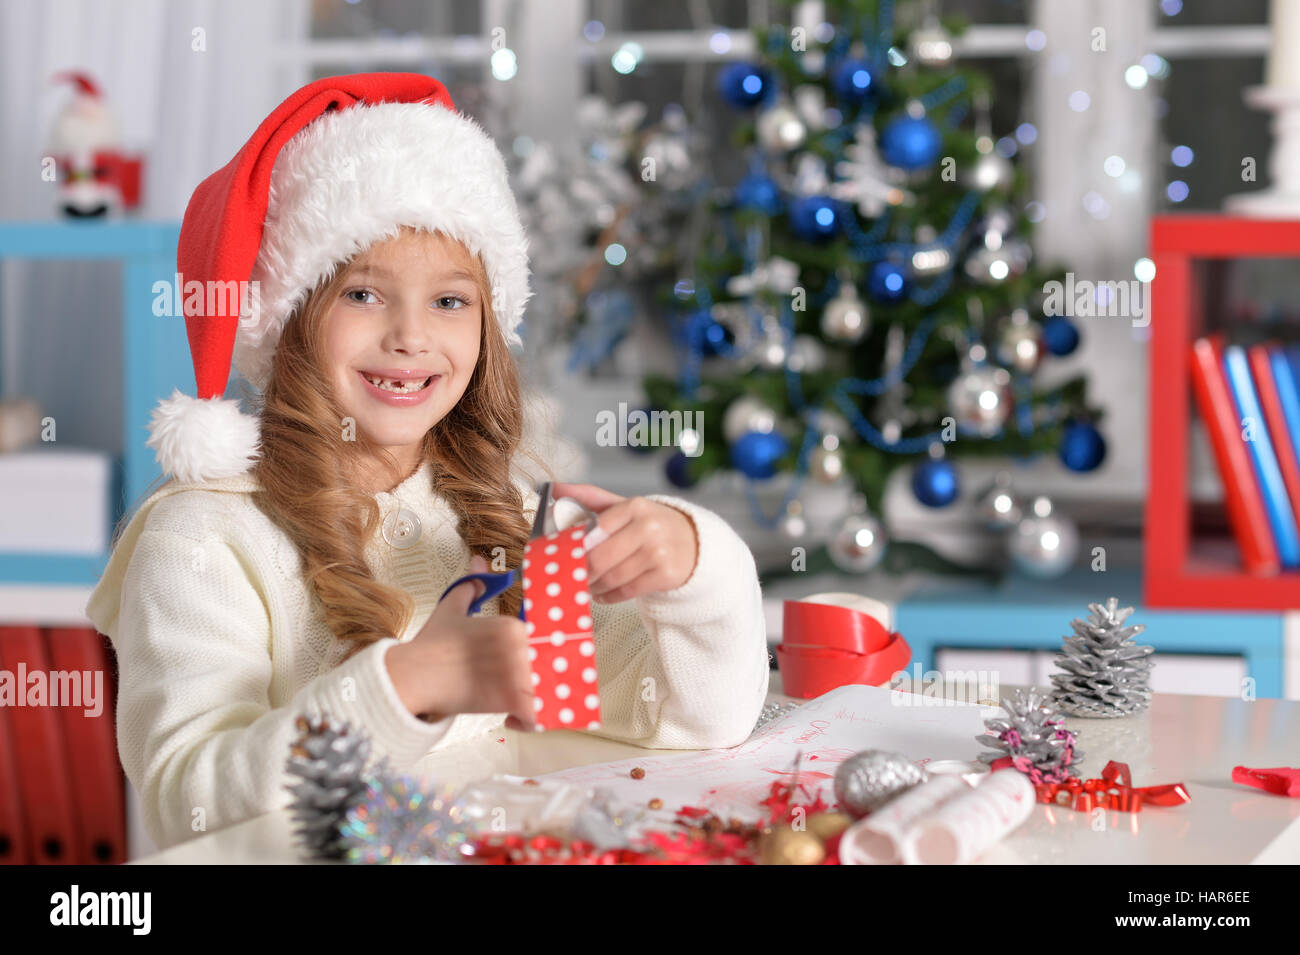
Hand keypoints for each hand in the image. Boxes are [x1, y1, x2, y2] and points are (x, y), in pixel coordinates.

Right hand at [386, 554, 536, 730]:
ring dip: (539, 698)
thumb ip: (470, 588)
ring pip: (548, 690)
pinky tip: (512, 718)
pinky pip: (536, 714)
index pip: (547, 639)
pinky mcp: (509, 702)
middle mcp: (520, 649)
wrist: (413, 675)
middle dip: (545, 675)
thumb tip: (479, 566)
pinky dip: (530, 720)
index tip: (537, 660)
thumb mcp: (452, 609)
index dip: (544, 651)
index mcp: (511, 626)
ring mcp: (517, 676)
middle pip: (553, 664)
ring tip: (520, 702)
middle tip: (526, 684)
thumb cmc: (433, 645)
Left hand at [551, 483, 698, 603]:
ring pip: (612, 577)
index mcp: (634, 506)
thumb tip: (554, 488)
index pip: (594, 529)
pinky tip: (601, 594)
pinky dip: (609, 596)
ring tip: (585, 585)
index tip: (560, 556)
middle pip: (600, 557)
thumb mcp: (625, 507)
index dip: (573, 547)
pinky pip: (627, 591)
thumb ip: (590, 497)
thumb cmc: (651, 525)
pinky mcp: (667, 575)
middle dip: (580, 572)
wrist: (694, 542)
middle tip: (568, 578)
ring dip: (593, 586)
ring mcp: (660, 552)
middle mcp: (649, 527)